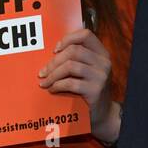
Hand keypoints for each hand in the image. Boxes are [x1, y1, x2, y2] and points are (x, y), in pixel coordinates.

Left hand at [39, 27, 117, 141]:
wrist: (103, 113)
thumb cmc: (89, 89)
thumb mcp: (87, 71)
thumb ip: (77, 59)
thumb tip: (51, 53)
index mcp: (102, 53)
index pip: (86, 35)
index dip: (68, 39)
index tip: (55, 50)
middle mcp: (104, 62)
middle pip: (74, 50)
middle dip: (54, 61)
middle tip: (43, 72)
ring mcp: (101, 76)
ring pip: (70, 66)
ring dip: (53, 74)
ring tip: (44, 82)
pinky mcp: (95, 90)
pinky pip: (70, 83)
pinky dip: (57, 85)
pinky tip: (52, 89)